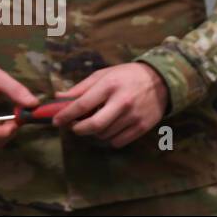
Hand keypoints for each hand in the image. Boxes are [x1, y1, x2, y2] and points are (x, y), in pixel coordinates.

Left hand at [50, 63, 169, 147]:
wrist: (160, 81)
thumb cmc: (126, 76)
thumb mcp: (102, 74)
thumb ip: (81, 87)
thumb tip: (59, 97)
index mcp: (109, 86)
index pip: (83, 104)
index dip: (66, 115)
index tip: (56, 121)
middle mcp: (121, 102)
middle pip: (94, 125)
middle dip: (78, 129)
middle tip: (74, 127)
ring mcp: (133, 116)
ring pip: (104, 134)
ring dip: (94, 133)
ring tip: (94, 123)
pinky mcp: (142, 127)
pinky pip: (118, 142)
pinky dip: (109, 139)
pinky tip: (108, 129)